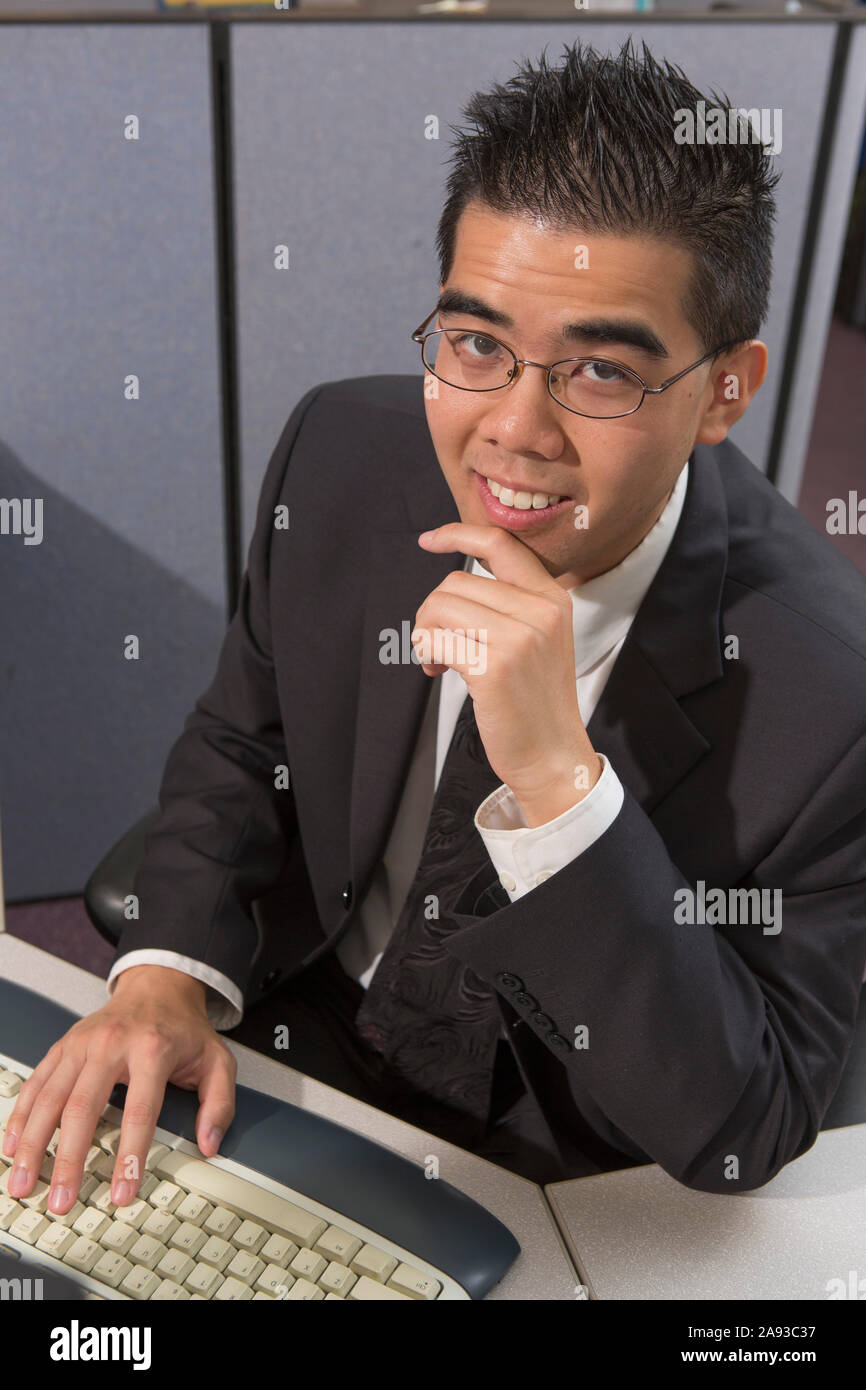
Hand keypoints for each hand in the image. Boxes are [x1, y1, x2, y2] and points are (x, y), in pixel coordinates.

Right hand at [1, 966, 235, 1215]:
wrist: (158, 986)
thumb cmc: (184, 1029)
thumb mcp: (218, 1061)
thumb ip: (219, 1104)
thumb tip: (209, 1145)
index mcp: (152, 1049)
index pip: (140, 1111)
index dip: (130, 1155)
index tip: (122, 1192)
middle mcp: (111, 1044)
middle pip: (83, 1109)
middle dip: (68, 1160)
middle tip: (62, 1200)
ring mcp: (82, 1044)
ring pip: (50, 1098)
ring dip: (33, 1145)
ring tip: (24, 1182)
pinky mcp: (63, 1046)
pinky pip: (37, 1083)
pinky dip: (22, 1116)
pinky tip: (14, 1146)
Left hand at [413, 523, 601, 823]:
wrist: (553, 754)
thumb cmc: (535, 701)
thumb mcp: (540, 640)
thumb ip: (510, 605)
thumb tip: (452, 586)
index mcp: (551, 598)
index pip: (500, 544)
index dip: (457, 534)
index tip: (428, 540)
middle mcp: (540, 610)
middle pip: (455, 582)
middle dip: (433, 613)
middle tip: (439, 646)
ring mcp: (519, 637)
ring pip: (440, 606)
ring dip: (426, 633)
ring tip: (438, 659)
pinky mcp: (495, 666)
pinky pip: (437, 638)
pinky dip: (426, 652)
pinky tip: (437, 669)